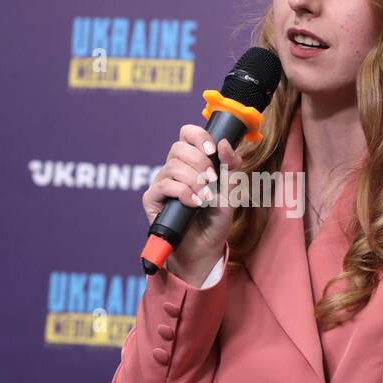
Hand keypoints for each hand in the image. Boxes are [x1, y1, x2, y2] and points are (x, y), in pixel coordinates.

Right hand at [141, 125, 244, 283]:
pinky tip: (195, 204)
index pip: (187, 134)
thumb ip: (231, 167)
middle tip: (212, 181)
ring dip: (194, 180)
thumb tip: (224, 143)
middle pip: (178, 147)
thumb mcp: (231, 192)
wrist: (205, 248)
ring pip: (173, 166)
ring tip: (205, 198)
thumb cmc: (215, 219)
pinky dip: (183, 192)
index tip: (212, 149)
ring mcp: (162, 183)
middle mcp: (174, 169)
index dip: (198, 135)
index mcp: (192, 162)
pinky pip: (164, 185)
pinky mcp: (152, 199)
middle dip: (200, 162)